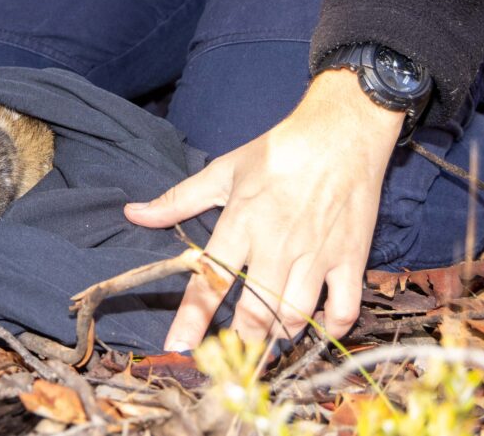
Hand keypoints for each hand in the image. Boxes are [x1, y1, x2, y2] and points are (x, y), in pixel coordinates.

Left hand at [125, 70, 402, 349]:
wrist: (340, 133)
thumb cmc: (278, 151)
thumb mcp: (223, 170)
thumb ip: (178, 200)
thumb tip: (133, 213)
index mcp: (241, 224)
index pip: (210, 280)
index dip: (193, 318)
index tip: (179, 347)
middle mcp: (277, 245)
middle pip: (254, 312)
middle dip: (240, 340)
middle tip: (233, 352)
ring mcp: (316, 255)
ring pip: (295, 316)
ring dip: (279, 336)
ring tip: (269, 337)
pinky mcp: (350, 258)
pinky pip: (344, 309)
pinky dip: (330, 328)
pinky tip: (317, 326)